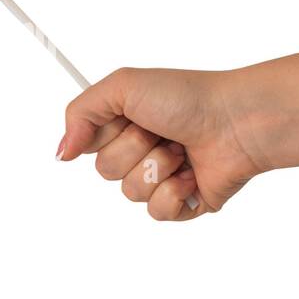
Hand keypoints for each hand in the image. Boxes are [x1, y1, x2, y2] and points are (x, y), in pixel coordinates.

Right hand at [58, 68, 265, 220]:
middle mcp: (141, 150)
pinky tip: (191, 174)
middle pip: (105, 171)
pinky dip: (173, 192)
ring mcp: (162, 178)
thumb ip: (80, 112)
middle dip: (132, 149)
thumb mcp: (123, 86)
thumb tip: (61, 152)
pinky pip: (156, 213)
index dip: (102, 134)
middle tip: (160, 131)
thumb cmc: (188, 97)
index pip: (88, 143)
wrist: (237, 121)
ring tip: (181, 150)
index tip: (125, 119)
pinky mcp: (183, 203)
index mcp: (125, 123)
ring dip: (156, 168)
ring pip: (130, 193)